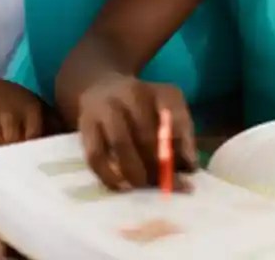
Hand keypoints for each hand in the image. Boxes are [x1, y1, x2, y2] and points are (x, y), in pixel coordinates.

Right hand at [78, 75, 197, 190]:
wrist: (100, 88)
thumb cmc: (142, 108)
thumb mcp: (167, 110)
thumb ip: (181, 135)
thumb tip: (189, 168)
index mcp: (159, 91)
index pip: (174, 113)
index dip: (183, 142)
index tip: (189, 168)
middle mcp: (131, 93)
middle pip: (147, 133)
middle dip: (158, 165)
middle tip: (165, 186)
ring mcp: (105, 108)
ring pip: (121, 143)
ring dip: (135, 171)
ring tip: (143, 185)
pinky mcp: (85, 125)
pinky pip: (96, 155)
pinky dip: (109, 175)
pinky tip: (121, 186)